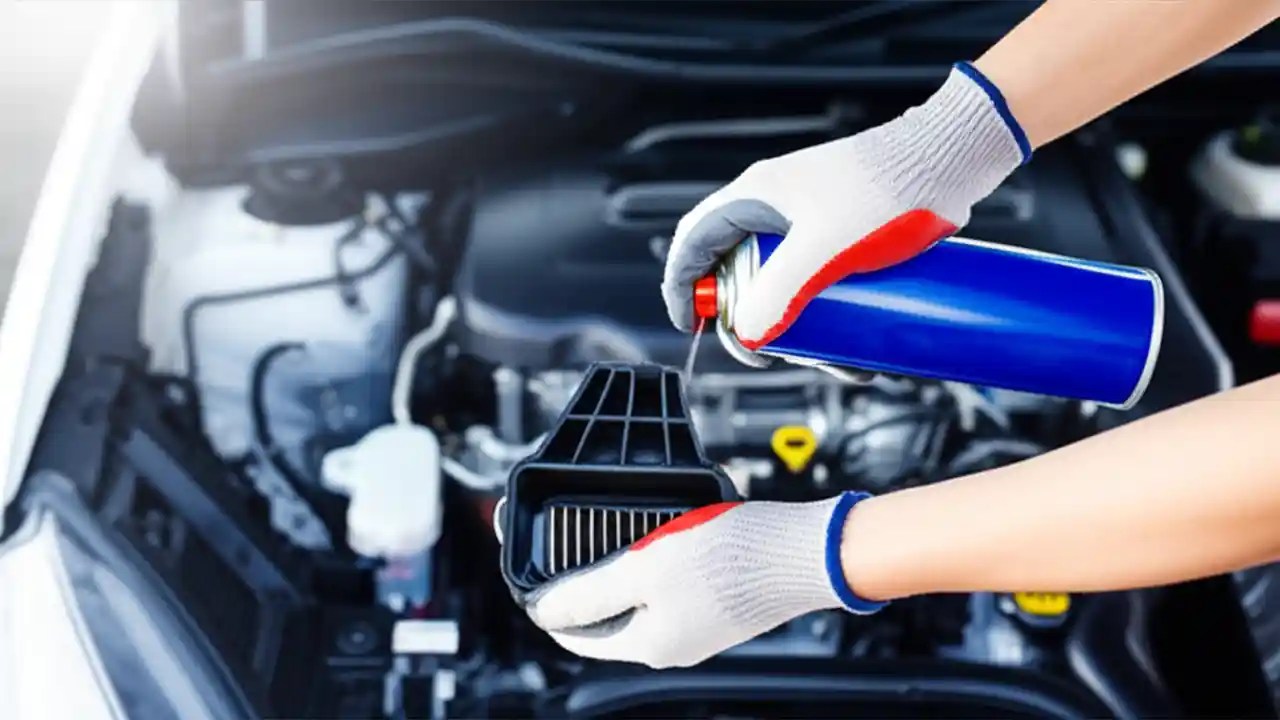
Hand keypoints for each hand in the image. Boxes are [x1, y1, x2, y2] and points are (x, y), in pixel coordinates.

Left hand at [524, 493, 883, 668]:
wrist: (807, 548)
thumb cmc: (732, 558)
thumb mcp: (643, 567)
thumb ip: (589, 592)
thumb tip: (542, 613)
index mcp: (650, 645)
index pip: (578, 634)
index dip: (550, 603)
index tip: (537, 573)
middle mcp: (674, 644)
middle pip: (609, 616)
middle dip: (587, 582)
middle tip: (572, 542)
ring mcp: (701, 626)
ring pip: (642, 600)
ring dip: (623, 571)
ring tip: (613, 535)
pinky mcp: (722, 606)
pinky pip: (672, 589)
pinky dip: (657, 565)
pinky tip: (662, 539)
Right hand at [661, 63, 1027, 348]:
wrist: (953, 159)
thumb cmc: (888, 188)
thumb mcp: (826, 246)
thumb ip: (781, 290)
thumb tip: (748, 334)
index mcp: (757, 197)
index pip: (696, 241)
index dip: (683, 285)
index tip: (690, 323)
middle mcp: (779, 208)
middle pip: (741, 273)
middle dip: (754, 321)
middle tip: (770, 352)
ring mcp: (814, 221)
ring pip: (786, 285)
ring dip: (800, 328)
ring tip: (833, 359)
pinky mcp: (847, 234)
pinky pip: (821, 282)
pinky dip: (829, 316)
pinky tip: (856, 344)